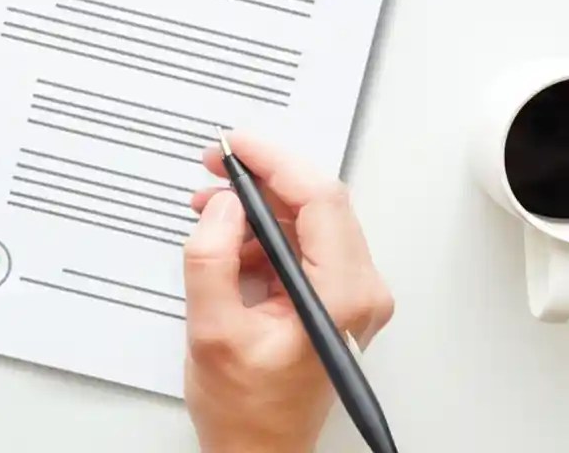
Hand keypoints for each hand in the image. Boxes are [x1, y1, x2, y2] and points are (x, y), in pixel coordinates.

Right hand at [182, 131, 393, 452]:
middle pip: (318, 203)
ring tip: (210, 210)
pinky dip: (262, 233)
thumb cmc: (246, 409)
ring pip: (307, 220)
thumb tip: (222, 207)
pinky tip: (227, 242)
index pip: (320, 200)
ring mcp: (348, 294)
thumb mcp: (212, 330)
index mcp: (342, 297)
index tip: (237, 147)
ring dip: (257, 207)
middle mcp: (357, 292)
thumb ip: (211, 260)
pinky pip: (300, 244)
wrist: (258, 449)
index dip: (274, 162)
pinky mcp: (331, 297)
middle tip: (216, 167)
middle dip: (261, 180)